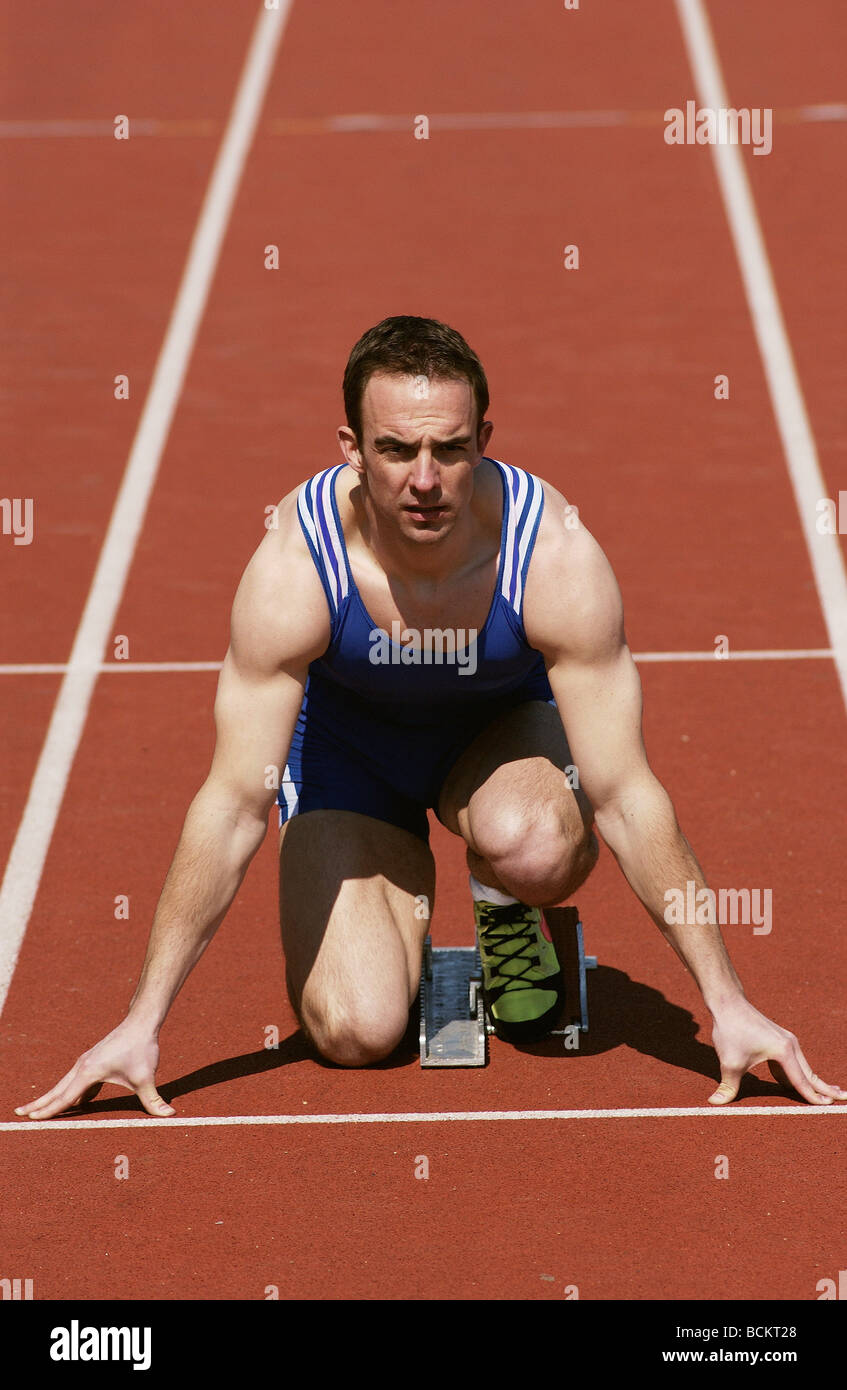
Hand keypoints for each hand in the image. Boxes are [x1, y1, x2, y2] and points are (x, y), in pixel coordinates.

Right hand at [15, 1021, 174, 1119]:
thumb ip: (154, 1100)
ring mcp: (86, 1063)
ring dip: (51, 1098)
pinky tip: (75, 1104)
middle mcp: (82, 1067)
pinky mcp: (93, 1062)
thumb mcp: (147, 1077)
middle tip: (19, 1114)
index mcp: (88, 1072)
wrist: (142, 1022)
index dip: (49, 1110)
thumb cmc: (142, 1048)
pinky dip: (70, 1093)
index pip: (65, 1097)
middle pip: (56, 1090)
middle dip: (39, 1104)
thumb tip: (170, 1116)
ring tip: (37, 1110)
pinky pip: (78, 1082)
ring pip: (64, 1085)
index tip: (33, 1119)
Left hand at [708, 998, 846, 1105]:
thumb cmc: (731, 1031)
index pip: (801, 1080)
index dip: (812, 1096)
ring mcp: (786, 1041)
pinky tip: (797, 1085)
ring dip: (813, 1081)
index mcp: (784, 1051)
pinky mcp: (778, 1040)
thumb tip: (714, 1103)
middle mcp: (790, 1045)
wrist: (728, 1004)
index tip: (826, 1106)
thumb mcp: (729, 1062)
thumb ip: (727, 1087)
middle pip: (809, 1073)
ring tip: (829, 1093)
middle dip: (825, 1088)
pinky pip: (791, 1062)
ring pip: (802, 1067)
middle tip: (842, 1099)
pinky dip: (797, 1074)